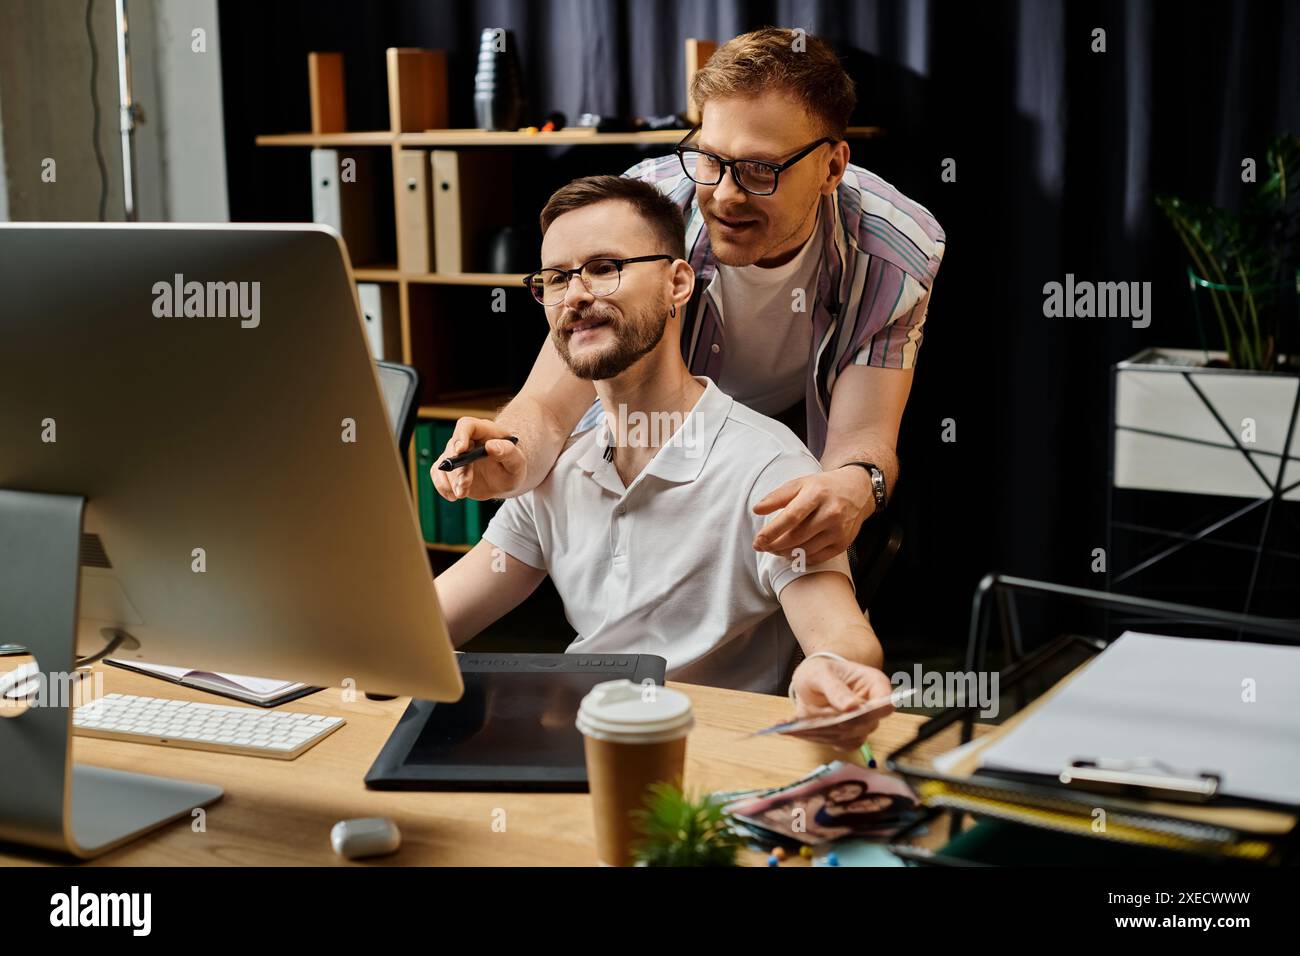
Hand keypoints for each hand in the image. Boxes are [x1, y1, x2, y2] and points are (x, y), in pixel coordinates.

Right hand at [431, 417, 525, 500]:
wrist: (506, 478)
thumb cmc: (512, 466)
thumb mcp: (517, 462)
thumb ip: (508, 452)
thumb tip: (491, 446)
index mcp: (484, 432)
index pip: (467, 425)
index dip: (461, 435)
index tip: (461, 449)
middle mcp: (467, 440)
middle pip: (453, 448)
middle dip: (458, 469)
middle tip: (464, 485)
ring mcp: (456, 454)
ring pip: (444, 463)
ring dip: (451, 481)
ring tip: (463, 493)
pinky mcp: (450, 469)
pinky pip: (437, 474)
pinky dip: (443, 486)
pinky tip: (454, 496)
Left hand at [752, 467, 873, 563]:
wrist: (857, 490)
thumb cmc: (822, 487)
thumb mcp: (800, 484)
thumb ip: (777, 497)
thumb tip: (756, 510)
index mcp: (817, 494)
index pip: (791, 517)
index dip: (772, 532)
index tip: (758, 541)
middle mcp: (831, 512)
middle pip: (797, 537)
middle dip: (775, 545)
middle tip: (762, 547)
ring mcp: (839, 529)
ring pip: (806, 550)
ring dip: (786, 553)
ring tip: (775, 549)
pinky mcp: (844, 542)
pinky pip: (818, 557)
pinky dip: (802, 558)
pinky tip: (792, 554)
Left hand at [785, 656, 894, 750]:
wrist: (814, 680)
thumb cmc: (822, 670)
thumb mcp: (822, 672)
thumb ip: (836, 689)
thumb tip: (852, 707)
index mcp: (875, 685)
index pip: (885, 704)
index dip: (870, 711)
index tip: (847, 713)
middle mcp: (873, 708)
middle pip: (864, 724)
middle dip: (837, 725)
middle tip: (811, 722)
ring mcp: (862, 725)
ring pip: (848, 738)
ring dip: (821, 733)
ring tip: (793, 726)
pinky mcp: (848, 737)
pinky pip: (835, 743)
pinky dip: (814, 738)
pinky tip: (792, 729)